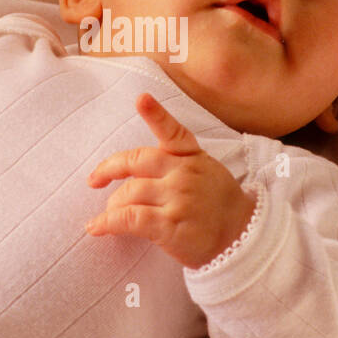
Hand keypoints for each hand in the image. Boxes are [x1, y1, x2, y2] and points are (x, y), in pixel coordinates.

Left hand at [86, 93, 256, 269]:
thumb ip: (178, 163)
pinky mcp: (170, 224)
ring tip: (109, 215)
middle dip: (109, 169)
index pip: (172, 132)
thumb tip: (135, 173)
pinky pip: (129, 218)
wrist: (242, 239)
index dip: (156, 114)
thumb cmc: (218, 207)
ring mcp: (178, 198)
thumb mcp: (207, 172)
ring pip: (129, 193)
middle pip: (135, 161)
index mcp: (192, 158)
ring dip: (112, 205)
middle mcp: (184, 174)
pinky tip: (96, 227)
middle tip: (94, 180)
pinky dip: (107, 223)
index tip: (142, 99)